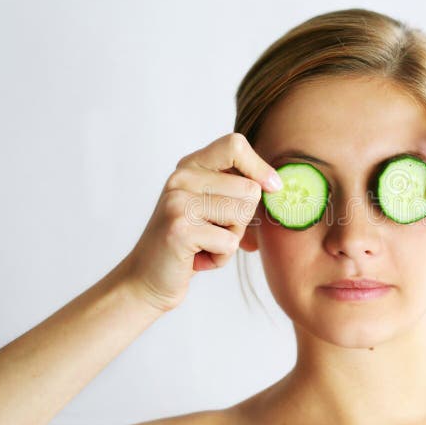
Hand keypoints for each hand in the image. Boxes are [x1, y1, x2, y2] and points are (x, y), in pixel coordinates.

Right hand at [119, 132, 282, 311]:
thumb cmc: (189, 245)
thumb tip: (278, 185)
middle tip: (215, 232)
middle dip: (243, 219)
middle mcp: (181, 178)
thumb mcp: (211, 208)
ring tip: (204, 244)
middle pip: (249, 189)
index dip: (260, 166)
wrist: (146, 279)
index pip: (235, 145)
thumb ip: (236, 190)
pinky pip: (230, 243)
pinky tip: (197, 259)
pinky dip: (220, 258)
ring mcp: (178, 202)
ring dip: (231, 240)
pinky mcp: (179, 229)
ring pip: (242, 216)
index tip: (272, 187)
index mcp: (190, 166)